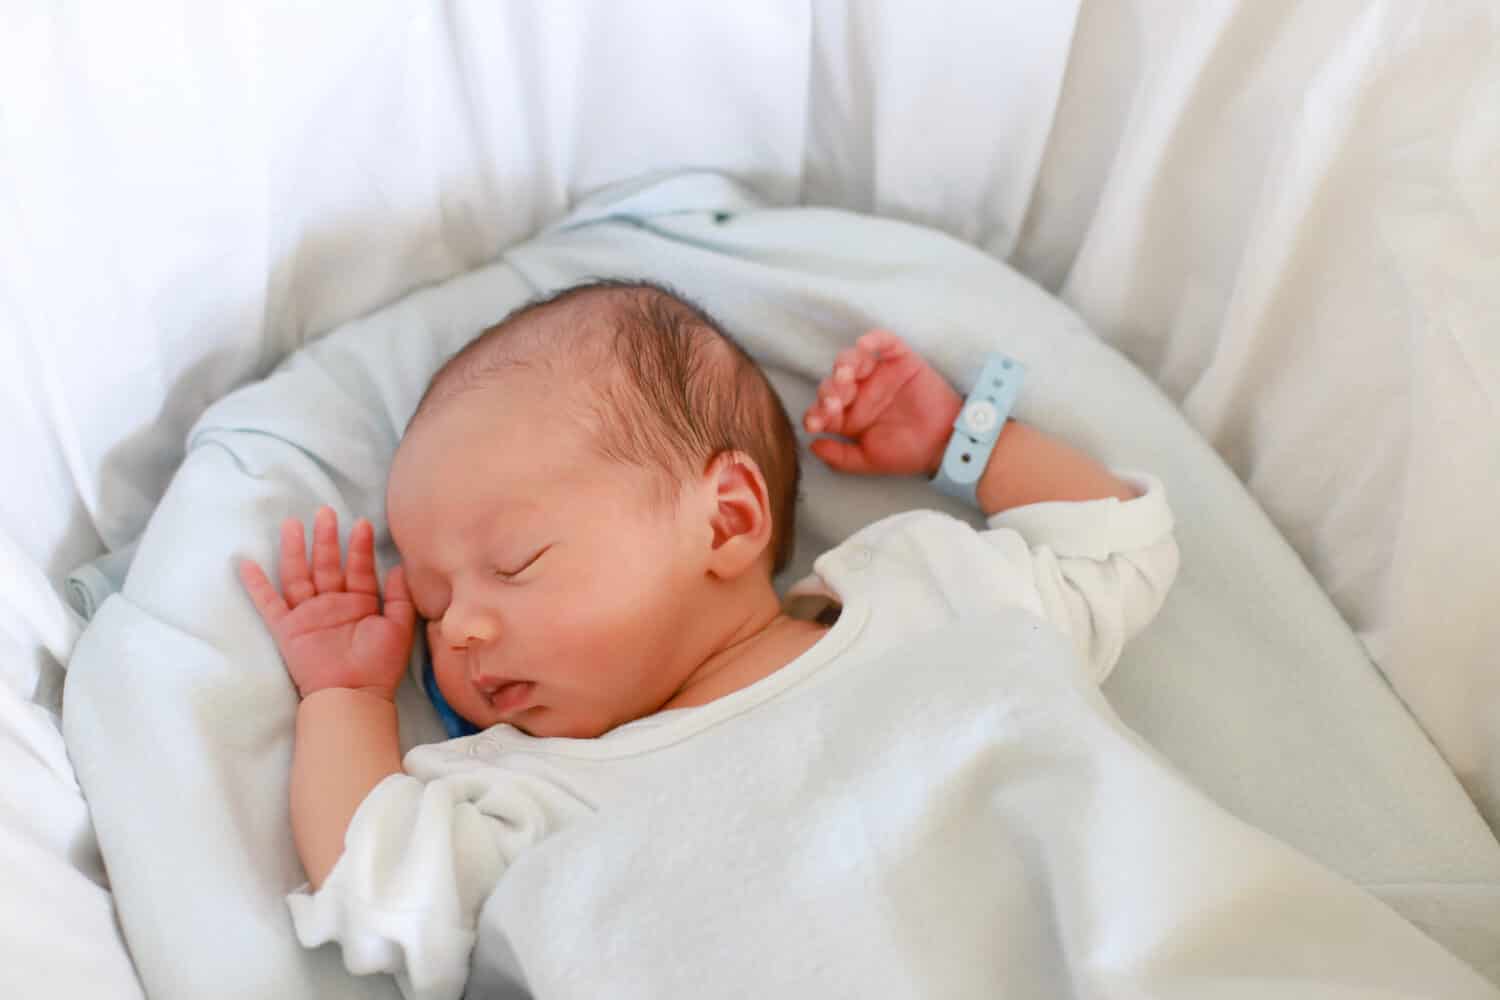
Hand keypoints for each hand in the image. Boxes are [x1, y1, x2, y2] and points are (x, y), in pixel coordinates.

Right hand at [239, 507, 415, 700]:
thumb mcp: (398, 627)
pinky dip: (257, 585)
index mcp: (359, 604)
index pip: (358, 568)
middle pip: (327, 565)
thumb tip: (400, 568)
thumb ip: (399, 598)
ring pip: (299, 575)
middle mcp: (332, 605)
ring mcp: (308, 615)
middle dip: (327, 539)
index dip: (360, 547)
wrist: (354, 694)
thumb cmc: (380, 665)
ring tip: (293, 524)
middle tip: (326, 512)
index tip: (363, 523)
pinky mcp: (288, 629)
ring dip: (296, 550)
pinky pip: (269, 603)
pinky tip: (246, 563)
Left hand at [803, 329, 961, 475]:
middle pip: (832, 382)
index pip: (821, 408)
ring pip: (851, 359)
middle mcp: (859, 392)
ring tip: (846, 375)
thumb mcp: (869, 461)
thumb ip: (840, 457)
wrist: (945, 443)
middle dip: (830, 391)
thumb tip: (812, 445)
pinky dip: (873, 339)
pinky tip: (864, 346)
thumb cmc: (907, 453)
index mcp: (848, 415)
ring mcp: (878, 373)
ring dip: (844, 364)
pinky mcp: (899, 359)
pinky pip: (883, 341)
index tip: (816, 423)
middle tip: (835, 402)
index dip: (815, 413)